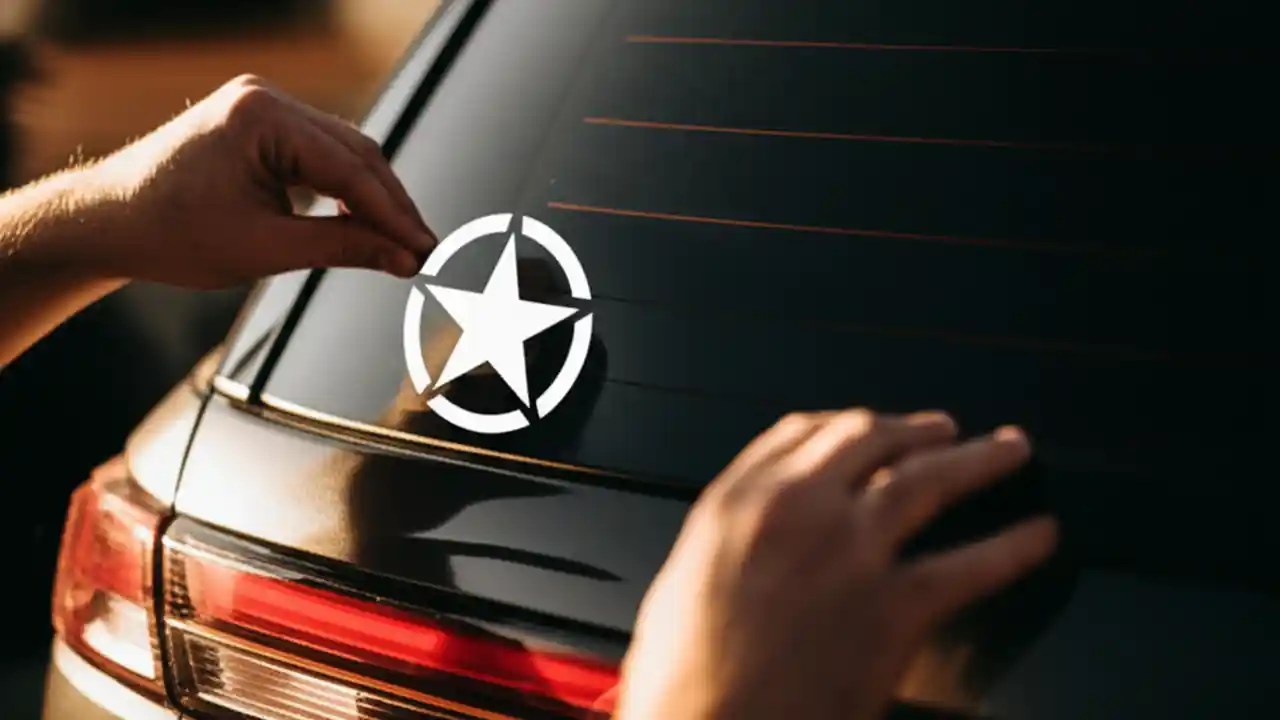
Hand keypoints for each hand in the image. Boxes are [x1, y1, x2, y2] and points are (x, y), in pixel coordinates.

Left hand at [41, 74, 433, 286]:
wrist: (109, 222)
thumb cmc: (169, 233)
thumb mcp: (264, 248)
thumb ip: (342, 247)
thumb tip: (403, 257)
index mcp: (260, 116)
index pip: (350, 167)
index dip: (394, 214)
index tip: (426, 250)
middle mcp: (265, 99)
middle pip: (356, 152)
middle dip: (391, 205)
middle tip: (423, 251)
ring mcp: (263, 108)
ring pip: (344, 153)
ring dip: (372, 198)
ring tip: (401, 244)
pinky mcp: (262, 126)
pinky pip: (321, 155)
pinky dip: (345, 190)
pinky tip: (365, 222)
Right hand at [612, 410, 1058, 719]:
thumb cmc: (685, 677)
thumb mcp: (682, 582)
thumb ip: (729, 541)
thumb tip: (760, 536)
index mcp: (737, 501)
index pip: (802, 431)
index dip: (847, 423)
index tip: (869, 426)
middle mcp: (800, 509)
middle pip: (871, 439)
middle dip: (916, 429)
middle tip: (945, 429)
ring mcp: (853, 553)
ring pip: (929, 480)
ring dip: (979, 458)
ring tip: (1009, 449)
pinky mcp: (895, 609)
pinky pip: (971, 565)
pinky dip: (1013, 547)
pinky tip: (1038, 535)